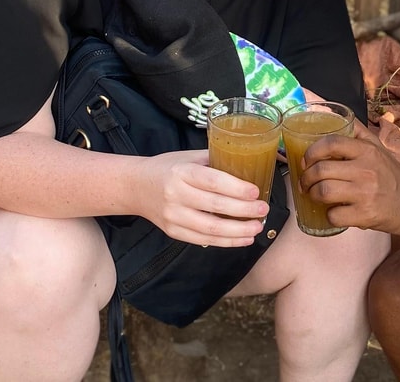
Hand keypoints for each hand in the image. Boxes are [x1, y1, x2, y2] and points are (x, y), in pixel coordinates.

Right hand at [129, 150, 268, 247]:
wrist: (136, 187)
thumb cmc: (168, 168)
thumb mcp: (189, 157)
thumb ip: (215, 161)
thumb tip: (249, 165)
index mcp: (181, 173)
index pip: (212, 181)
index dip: (236, 188)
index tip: (255, 192)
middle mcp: (176, 195)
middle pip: (215, 206)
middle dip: (244, 211)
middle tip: (263, 210)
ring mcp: (173, 216)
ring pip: (211, 229)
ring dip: (238, 231)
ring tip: (257, 228)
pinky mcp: (173, 232)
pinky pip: (203, 240)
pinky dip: (226, 242)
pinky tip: (243, 238)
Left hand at [298, 126, 399, 234]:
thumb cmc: (391, 176)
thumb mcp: (379, 148)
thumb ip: (358, 132)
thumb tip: (333, 114)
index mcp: (367, 151)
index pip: (331, 143)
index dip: (311, 152)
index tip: (306, 161)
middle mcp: (366, 170)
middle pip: (321, 170)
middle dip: (306, 178)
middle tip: (305, 183)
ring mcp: (365, 194)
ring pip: (323, 192)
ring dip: (313, 195)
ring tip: (315, 195)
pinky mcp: (365, 215)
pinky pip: (334, 215)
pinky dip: (329, 215)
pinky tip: (335, 211)